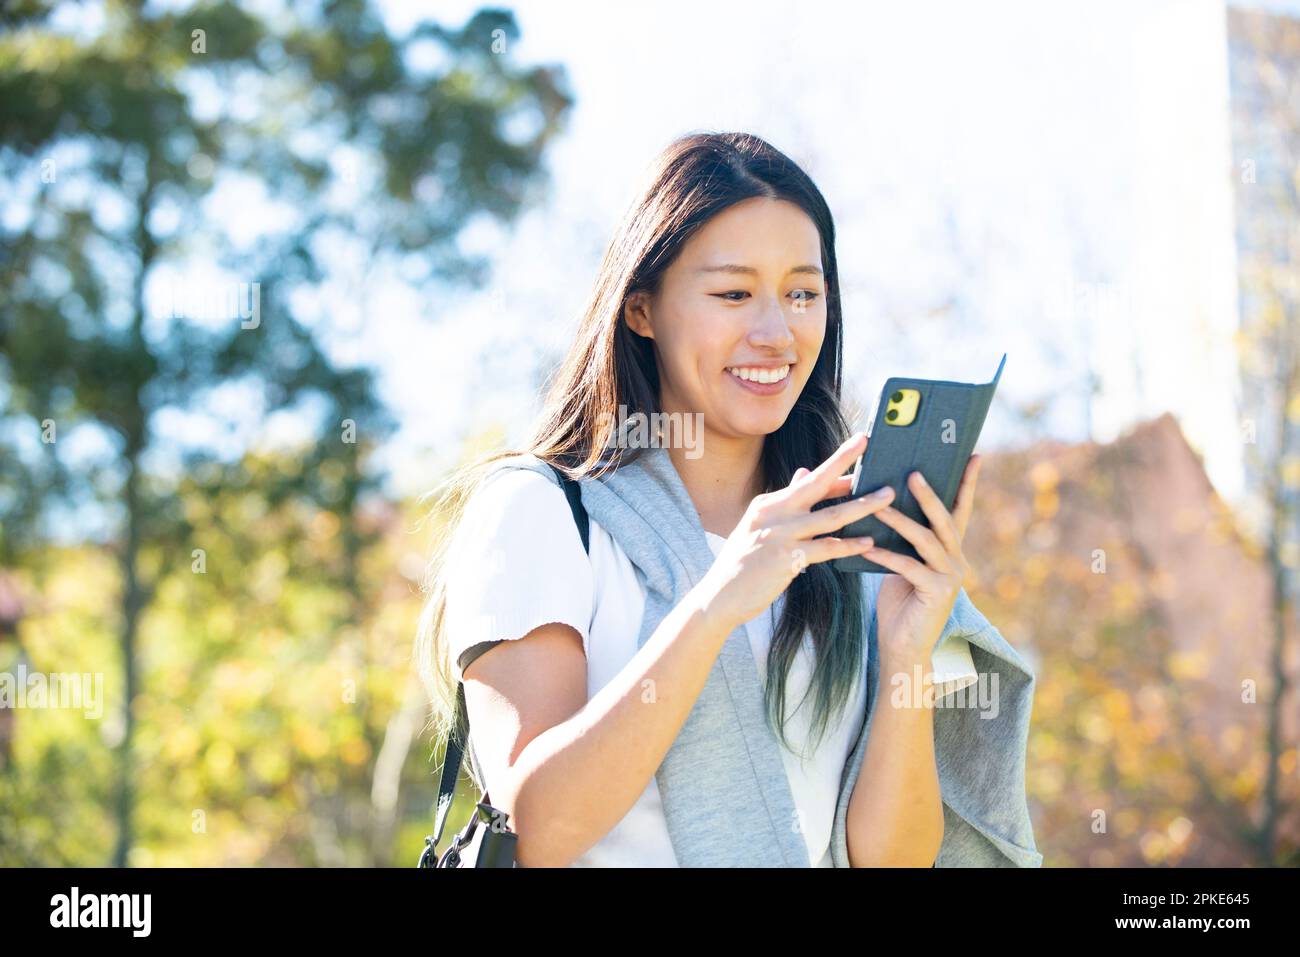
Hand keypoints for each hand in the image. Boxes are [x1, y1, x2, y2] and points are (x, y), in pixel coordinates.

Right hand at [693, 432, 895, 633]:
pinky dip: (849, 545)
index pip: (809, 481)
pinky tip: (869, 542)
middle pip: (816, 482)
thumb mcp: (760, 526)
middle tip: (868, 443)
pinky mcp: (787, 559)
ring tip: (887, 497)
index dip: (837, 468)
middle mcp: (774, 513)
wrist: (721, 595)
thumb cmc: (744, 563)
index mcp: (769, 503)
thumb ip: (785, 500)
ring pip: (831, 517)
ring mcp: (780, 535)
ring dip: (862, 506)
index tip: (858, 448)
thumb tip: (803, 472)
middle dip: (844, 462)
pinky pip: (826, 549)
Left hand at [865, 455, 982, 663]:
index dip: (967, 483)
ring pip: (926, 540)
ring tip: (879, 505)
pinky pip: (909, 567)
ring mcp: (950, 577)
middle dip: (930, 494)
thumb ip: (898, 538)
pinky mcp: (937, 593)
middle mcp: (956, 560)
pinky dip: (886, 556)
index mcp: (950, 550)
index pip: (960, 510)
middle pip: (945, 519)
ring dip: (900, 521)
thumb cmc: (900, 602)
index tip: (974, 455)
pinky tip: (867, 547)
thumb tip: (879, 504)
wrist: (903, 645)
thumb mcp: (900, 562)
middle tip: (914, 472)